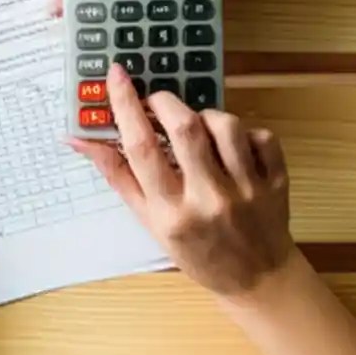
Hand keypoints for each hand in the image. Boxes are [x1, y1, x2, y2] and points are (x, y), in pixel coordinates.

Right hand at [71, 64, 292, 295]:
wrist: (257, 279)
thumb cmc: (197, 251)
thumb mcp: (150, 221)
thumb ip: (118, 176)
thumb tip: (78, 138)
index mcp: (171, 212)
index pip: (141, 148)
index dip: (126, 105)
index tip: (117, 75)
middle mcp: (208, 198)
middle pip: (185, 128)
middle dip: (165, 102)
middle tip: (157, 103)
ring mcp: (247, 190)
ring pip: (225, 125)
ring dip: (206, 116)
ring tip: (197, 129)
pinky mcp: (277, 181)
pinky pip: (261, 136)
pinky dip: (245, 133)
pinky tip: (232, 148)